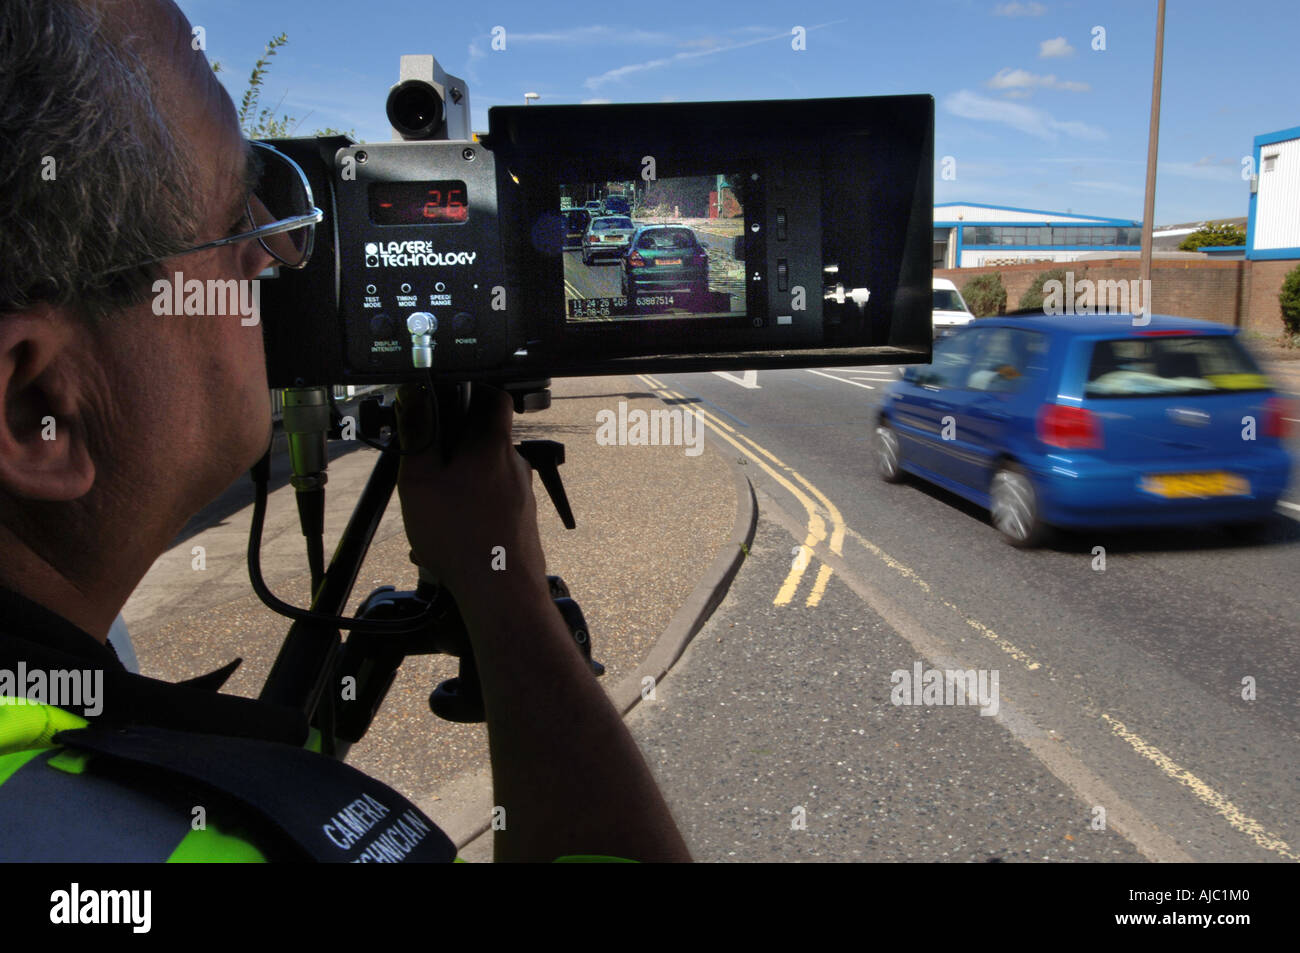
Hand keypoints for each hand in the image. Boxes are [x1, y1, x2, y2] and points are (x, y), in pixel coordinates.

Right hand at [394, 384, 548, 598]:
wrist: (500, 591)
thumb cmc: (461, 537)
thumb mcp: (420, 481)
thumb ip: (418, 435)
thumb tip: (415, 397)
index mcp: (492, 444)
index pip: (493, 394)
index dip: (471, 388)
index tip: (448, 399)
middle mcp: (514, 463)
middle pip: (485, 437)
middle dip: (455, 446)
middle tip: (426, 466)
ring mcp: (522, 493)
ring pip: (486, 475)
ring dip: (459, 484)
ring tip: (431, 511)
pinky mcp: (522, 518)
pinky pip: (491, 504)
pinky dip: (469, 511)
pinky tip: (446, 536)